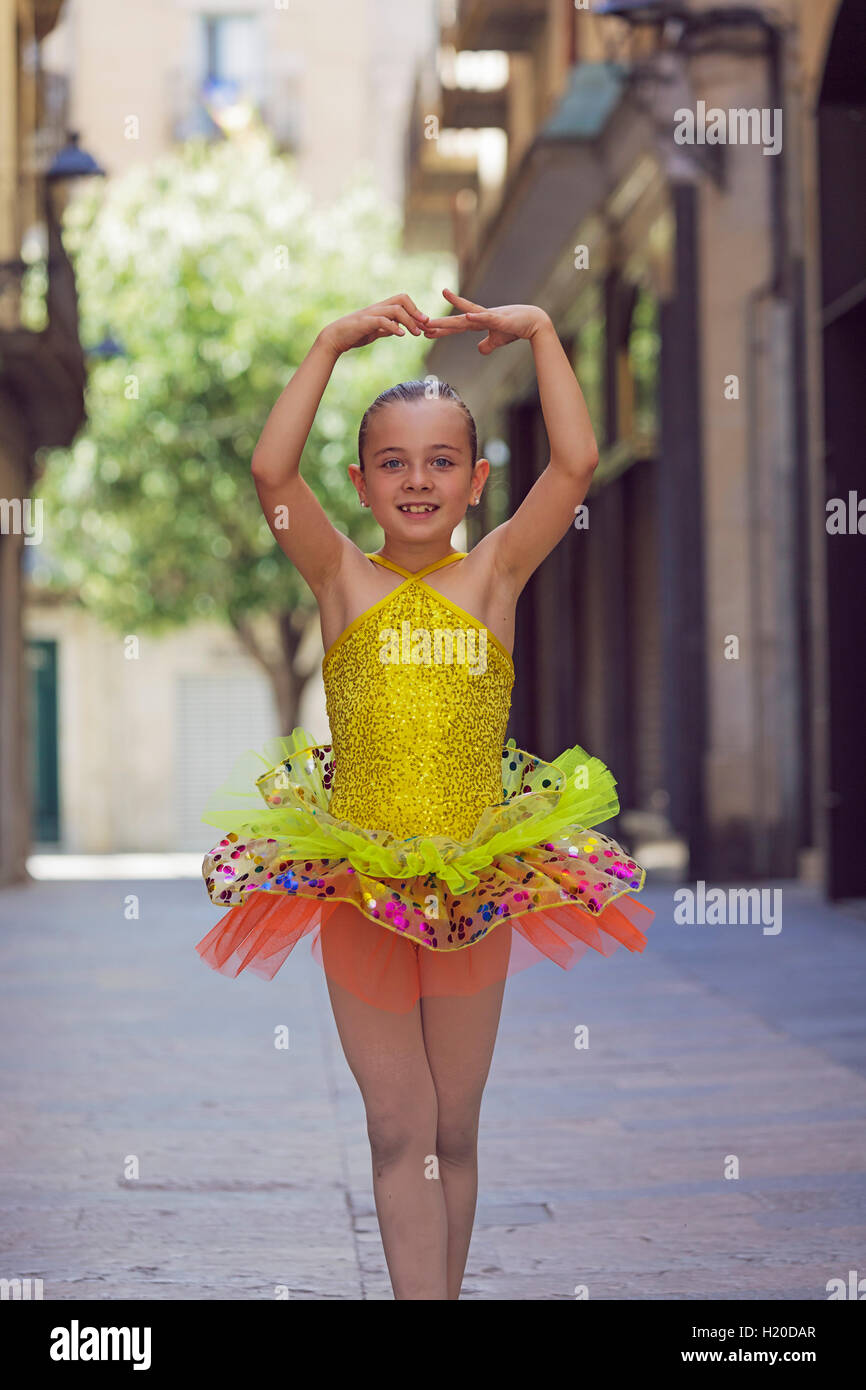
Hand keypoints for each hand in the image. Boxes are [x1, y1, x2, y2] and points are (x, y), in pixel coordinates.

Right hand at [319, 294, 428, 353]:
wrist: (335, 338)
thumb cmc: (353, 334)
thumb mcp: (373, 332)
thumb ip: (385, 328)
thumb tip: (396, 329)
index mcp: (381, 309)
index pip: (402, 301)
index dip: (415, 310)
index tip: (425, 323)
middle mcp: (378, 308)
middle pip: (401, 298)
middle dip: (416, 310)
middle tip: (425, 324)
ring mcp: (371, 314)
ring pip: (395, 310)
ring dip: (409, 321)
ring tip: (416, 333)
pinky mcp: (364, 322)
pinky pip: (382, 321)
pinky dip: (393, 327)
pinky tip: (401, 335)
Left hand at [422, 289, 549, 353]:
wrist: (534, 322)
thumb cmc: (516, 328)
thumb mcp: (498, 340)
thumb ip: (487, 344)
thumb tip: (479, 350)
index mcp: (479, 322)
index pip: (456, 325)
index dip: (441, 329)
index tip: (425, 331)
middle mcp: (481, 317)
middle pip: (456, 321)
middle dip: (439, 324)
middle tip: (421, 324)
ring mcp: (490, 316)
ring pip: (466, 318)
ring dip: (450, 320)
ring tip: (436, 321)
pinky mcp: (501, 319)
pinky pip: (486, 318)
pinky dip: (476, 317)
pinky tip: (466, 316)